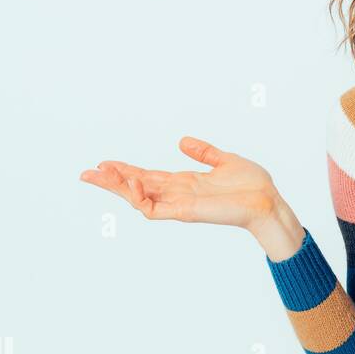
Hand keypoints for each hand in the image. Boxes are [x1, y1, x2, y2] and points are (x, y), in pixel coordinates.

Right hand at [78, 136, 280, 228]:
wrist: (268, 201)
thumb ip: (203, 152)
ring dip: (119, 188)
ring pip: (139, 199)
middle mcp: (178, 194)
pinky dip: (140, 199)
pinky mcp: (186, 212)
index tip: (104, 163)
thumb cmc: (252, 186)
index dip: (126, 171)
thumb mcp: (224, 161)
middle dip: (111, 181)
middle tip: (86, 173)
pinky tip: (131, 185)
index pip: (148, 177)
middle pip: (136, 188)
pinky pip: (155, 210)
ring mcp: (180, 205)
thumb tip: (181, 141)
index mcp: (185, 183)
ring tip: (100, 175)